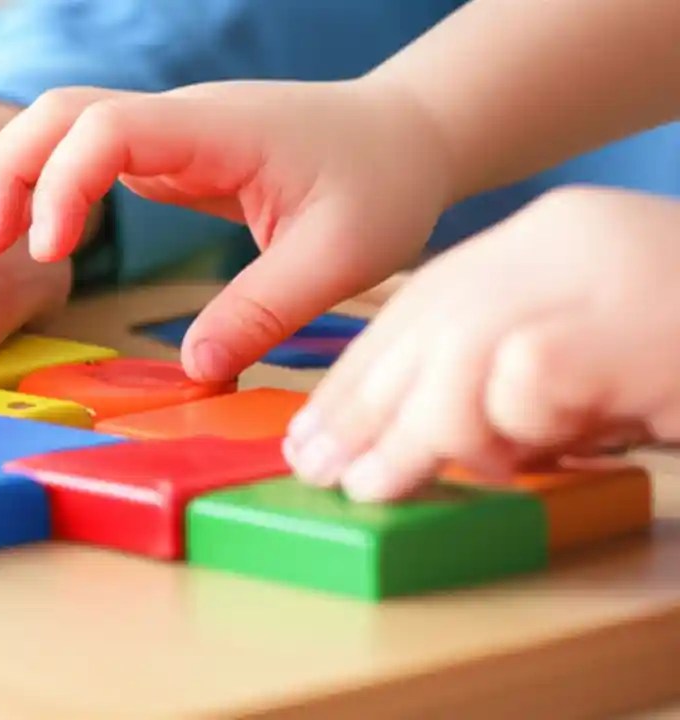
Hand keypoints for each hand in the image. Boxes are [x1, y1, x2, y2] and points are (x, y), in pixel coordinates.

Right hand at [0, 79, 454, 381]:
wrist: (403, 138)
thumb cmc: (380, 182)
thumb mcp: (339, 256)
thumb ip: (263, 310)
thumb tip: (196, 370)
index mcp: (217, 130)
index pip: (107, 126)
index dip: (61, 182)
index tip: (51, 251)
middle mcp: (180, 123)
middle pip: (60, 111)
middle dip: (10, 169)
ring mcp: (168, 136)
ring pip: (64, 128)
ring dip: (19, 174)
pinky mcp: (167, 158)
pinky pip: (88, 158)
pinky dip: (51, 190)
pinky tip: (42, 238)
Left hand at [285, 187, 679, 501]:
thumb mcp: (590, 356)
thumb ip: (512, 371)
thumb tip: (415, 429)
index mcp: (553, 236)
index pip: (425, 299)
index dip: (363, 368)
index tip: (318, 426)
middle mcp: (570, 238)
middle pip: (428, 322)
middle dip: (364, 405)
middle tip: (323, 469)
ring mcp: (604, 271)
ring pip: (459, 352)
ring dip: (413, 434)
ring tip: (381, 488)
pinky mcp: (630, 322)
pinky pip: (524, 380)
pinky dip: (501, 431)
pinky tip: (500, 469)